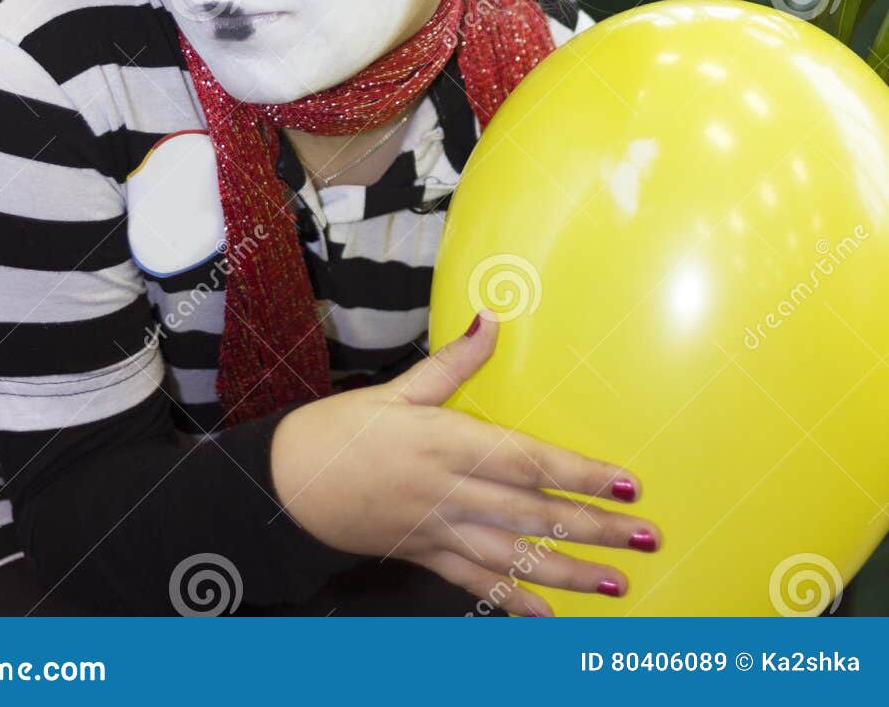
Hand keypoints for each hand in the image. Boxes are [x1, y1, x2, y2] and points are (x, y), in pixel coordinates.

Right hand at [270, 313, 660, 615]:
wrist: (290, 485)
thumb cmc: (345, 429)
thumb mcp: (400, 388)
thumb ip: (454, 361)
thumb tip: (491, 317)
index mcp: (447, 442)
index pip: (528, 460)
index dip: (579, 473)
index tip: (625, 483)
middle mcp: (450, 491)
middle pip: (534, 515)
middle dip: (594, 529)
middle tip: (645, 537)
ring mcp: (439, 530)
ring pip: (515, 558)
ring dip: (570, 573)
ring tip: (617, 584)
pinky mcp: (425, 556)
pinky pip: (477, 584)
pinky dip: (514, 602)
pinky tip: (551, 617)